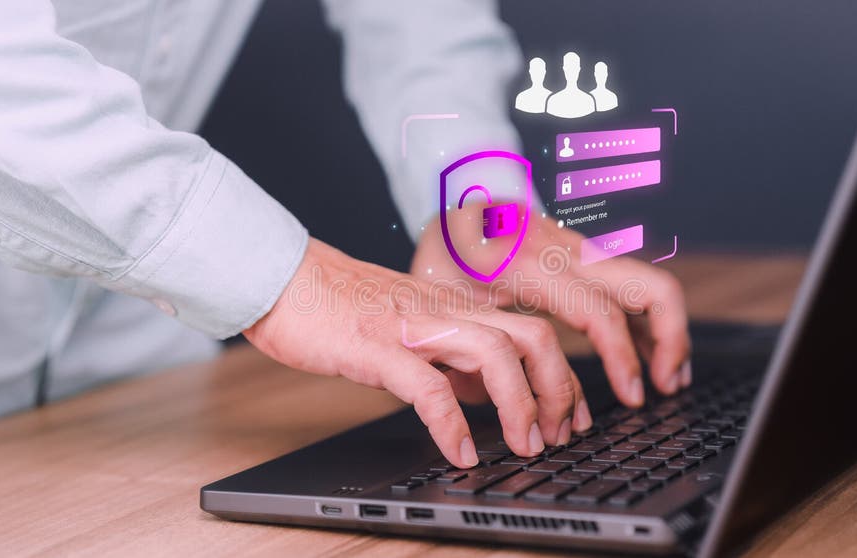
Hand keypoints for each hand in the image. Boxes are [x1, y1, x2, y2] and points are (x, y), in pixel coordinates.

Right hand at [244, 238, 593, 467]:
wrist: (283, 277)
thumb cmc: (341, 304)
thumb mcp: (413, 326)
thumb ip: (451, 355)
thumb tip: (481, 394)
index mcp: (459, 307)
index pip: (536, 331)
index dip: (565, 378)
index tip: (573, 417)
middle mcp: (448, 311)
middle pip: (534, 336)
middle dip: (560, 389)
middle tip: (559, 435)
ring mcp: (415, 325)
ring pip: (496, 353)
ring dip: (520, 405)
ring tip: (524, 446)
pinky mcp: (378, 346)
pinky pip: (428, 386)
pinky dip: (451, 424)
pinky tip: (459, 452)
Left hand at [412, 204, 691, 406]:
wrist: (456, 193)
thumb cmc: (446, 244)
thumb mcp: (440, 290)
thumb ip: (462, 338)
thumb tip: (485, 394)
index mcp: (534, 264)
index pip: (600, 312)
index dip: (622, 358)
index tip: (631, 396)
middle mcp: (571, 253)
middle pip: (651, 288)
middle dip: (672, 341)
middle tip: (667, 387)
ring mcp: (585, 252)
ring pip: (651, 285)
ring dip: (668, 333)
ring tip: (669, 380)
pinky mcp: (588, 257)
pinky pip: (633, 287)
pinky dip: (649, 322)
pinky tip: (648, 357)